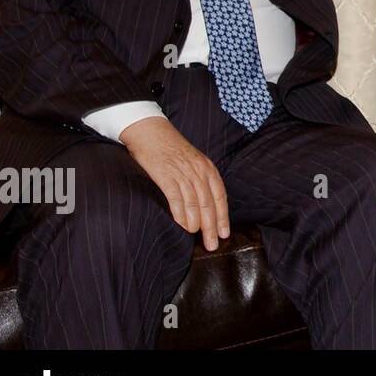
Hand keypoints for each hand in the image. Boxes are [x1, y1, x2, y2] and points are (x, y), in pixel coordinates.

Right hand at [121, 116, 229, 249]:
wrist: (150, 131)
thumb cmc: (171, 148)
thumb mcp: (192, 161)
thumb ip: (199, 180)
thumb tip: (204, 205)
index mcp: (207, 168)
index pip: (219, 196)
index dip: (223, 216)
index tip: (225, 233)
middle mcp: (198, 171)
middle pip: (209, 203)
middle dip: (212, 226)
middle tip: (213, 244)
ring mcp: (183, 173)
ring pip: (195, 202)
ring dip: (197, 223)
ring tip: (198, 237)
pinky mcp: (166, 175)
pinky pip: (176, 198)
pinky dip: (181, 213)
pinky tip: (183, 225)